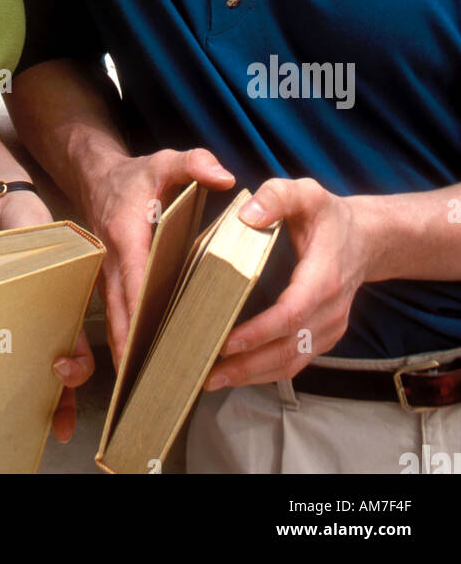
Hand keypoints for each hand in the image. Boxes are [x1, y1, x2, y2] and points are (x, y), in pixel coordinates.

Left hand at [0, 188, 95, 440]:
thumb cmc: (27, 222)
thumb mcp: (45, 234)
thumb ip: (50, 247)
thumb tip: (53, 257)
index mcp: (66, 307)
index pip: (80, 346)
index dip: (78, 365)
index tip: (62, 370)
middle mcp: (45, 322)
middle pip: (59, 371)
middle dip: (61, 402)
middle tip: (57, 425)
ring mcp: (20, 326)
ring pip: (29, 371)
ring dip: (30, 400)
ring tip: (22, 425)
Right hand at [85, 148, 234, 368]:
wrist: (97, 178)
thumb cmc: (136, 176)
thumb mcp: (165, 161)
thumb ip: (194, 163)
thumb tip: (225, 178)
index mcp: (126, 234)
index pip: (134, 279)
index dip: (143, 312)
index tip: (156, 342)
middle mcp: (110, 261)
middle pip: (119, 313)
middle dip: (134, 349)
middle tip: (155, 384)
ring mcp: (105, 277)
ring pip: (113, 322)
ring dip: (128, 354)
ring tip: (150, 389)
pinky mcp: (108, 285)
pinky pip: (115, 319)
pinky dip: (126, 345)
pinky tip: (142, 371)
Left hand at [205, 177, 373, 390]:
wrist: (364, 239)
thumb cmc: (327, 216)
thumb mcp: (306, 193)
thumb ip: (276, 197)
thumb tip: (247, 216)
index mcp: (324, 277)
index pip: (292, 313)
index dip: (260, 332)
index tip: (227, 342)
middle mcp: (330, 310)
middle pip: (289, 348)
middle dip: (248, 365)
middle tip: (208, 373)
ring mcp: (329, 328)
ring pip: (292, 362)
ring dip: (254, 375)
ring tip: (214, 379)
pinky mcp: (323, 337)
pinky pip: (296, 361)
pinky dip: (266, 371)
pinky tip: (237, 372)